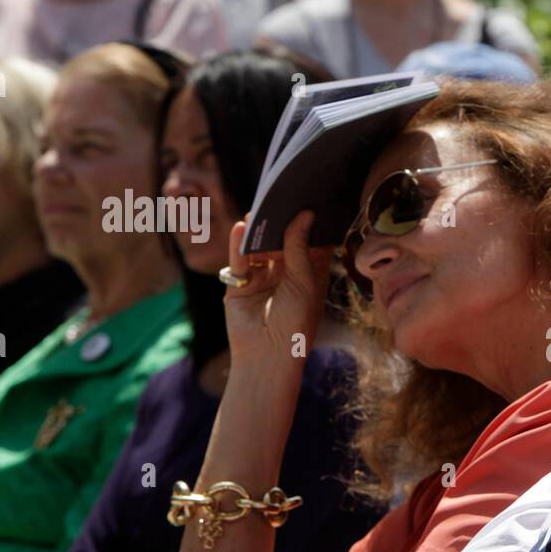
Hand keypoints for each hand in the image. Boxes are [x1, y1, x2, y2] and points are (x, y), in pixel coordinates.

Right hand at [221, 211, 336, 369]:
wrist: (268, 355)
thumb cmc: (296, 323)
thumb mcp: (303, 282)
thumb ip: (300, 247)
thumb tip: (305, 215)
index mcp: (310, 275)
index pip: (310, 243)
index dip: (310, 223)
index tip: (311, 199)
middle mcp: (287, 274)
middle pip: (283, 241)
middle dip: (281, 222)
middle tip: (281, 196)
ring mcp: (263, 278)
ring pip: (260, 248)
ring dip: (259, 231)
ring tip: (259, 210)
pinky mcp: (240, 284)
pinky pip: (240, 260)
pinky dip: (239, 244)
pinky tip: (241, 228)